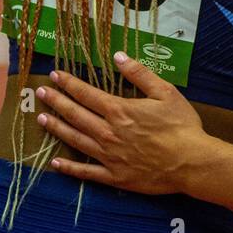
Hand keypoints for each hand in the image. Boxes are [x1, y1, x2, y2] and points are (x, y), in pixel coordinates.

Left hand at [35, 51, 207, 195]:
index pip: (86, 94)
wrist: (192, 162)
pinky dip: (69, 168)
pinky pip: (86, 172)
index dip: (69, 83)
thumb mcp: (165, 92)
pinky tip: (56, 163)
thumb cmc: (182, 125)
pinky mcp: (114, 176)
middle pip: (76, 115)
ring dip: (57, 128)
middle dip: (56, 102)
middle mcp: (108, 132)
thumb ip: (139, 73)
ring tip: (41, 120)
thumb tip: (118, 56)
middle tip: (40, 93)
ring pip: (75, 140)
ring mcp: (109, 156)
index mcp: (120, 110)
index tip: (55, 75)